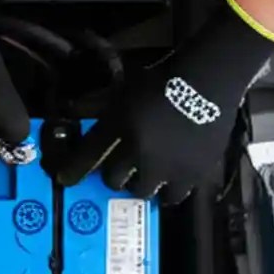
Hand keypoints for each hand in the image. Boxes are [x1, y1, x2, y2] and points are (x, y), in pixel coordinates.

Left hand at [53, 0, 273, 202]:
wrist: (208, 79)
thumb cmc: (165, 78)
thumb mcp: (125, 87)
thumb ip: (97, 102)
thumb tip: (70, 109)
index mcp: (120, 125)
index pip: (89, 154)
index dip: (74, 170)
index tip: (65, 180)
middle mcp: (139, 151)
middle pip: (114, 179)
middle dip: (115, 176)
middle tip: (122, 171)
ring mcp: (166, 166)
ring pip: (144, 191)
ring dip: (141, 185)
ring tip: (148, 178)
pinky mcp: (192, 174)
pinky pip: (175, 195)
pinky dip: (170, 190)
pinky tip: (171, 182)